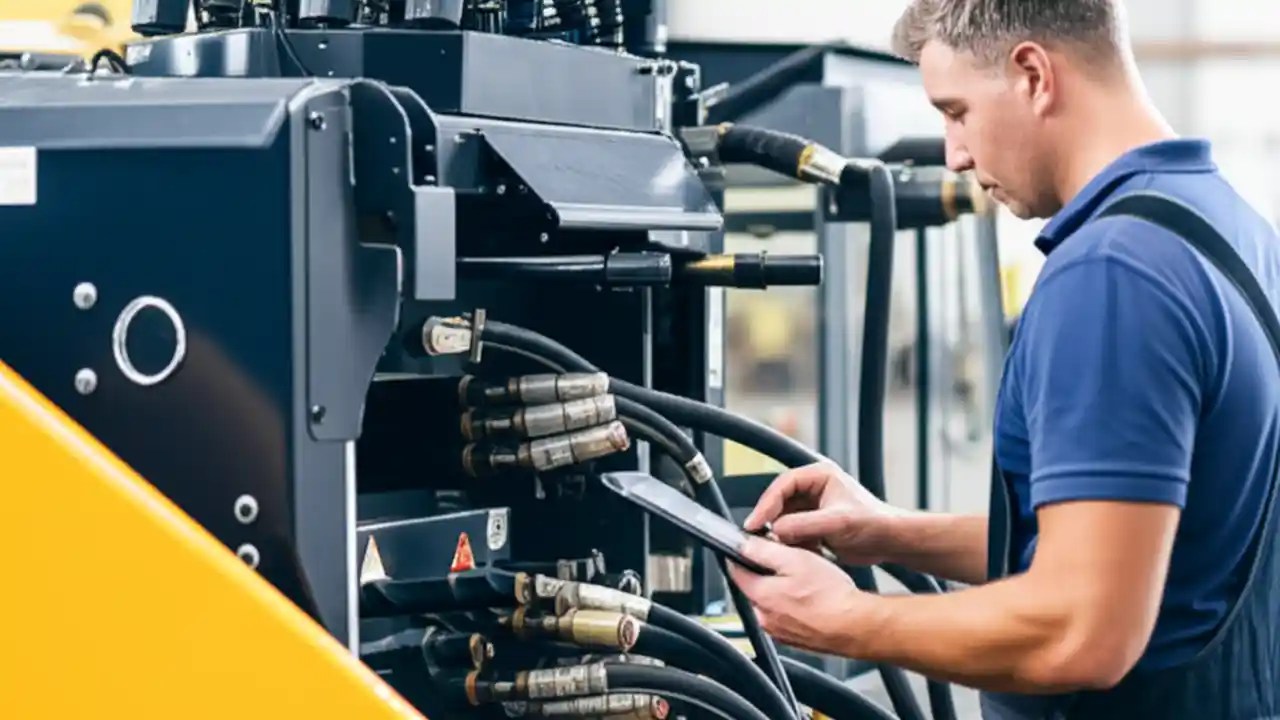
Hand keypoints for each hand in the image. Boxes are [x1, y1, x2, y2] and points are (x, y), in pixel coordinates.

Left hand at [726, 538, 866, 655]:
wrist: (856, 627)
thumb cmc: (830, 595)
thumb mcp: (795, 560)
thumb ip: (764, 551)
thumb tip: (744, 545)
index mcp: (760, 596)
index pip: (736, 572)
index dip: (741, 556)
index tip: (748, 548)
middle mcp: (765, 618)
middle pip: (754, 588)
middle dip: (766, 574)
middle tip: (790, 564)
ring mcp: (779, 632)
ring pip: (771, 604)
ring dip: (782, 592)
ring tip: (806, 584)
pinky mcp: (794, 640)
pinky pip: (787, 618)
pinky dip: (794, 608)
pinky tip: (813, 601)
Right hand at [744, 462, 905, 565]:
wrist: (890, 542)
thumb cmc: (873, 523)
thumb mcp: (837, 522)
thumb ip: (805, 524)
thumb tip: (776, 529)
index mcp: (819, 475)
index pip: (783, 484)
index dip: (766, 502)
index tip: (755, 521)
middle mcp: (813, 488)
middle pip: (779, 501)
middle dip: (769, 519)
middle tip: (756, 536)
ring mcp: (812, 507)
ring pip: (783, 518)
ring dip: (779, 533)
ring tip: (775, 547)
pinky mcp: (813, 524)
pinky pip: (792, 531)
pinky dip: (789, 542)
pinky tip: (792, 552)